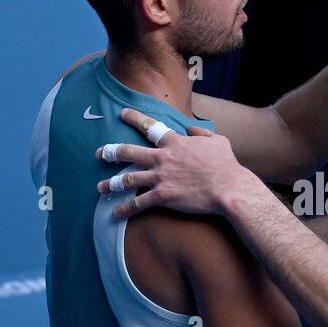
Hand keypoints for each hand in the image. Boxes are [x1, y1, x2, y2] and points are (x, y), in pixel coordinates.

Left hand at [95, 107, 256, 218]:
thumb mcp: (218, 140)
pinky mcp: (162, 196)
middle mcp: (162, 157)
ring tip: (100, 187)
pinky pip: (138, 204)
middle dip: (110, 152)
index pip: (149, 126)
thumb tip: (193, 129)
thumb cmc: (226, 165)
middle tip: (99, 153)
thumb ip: (202, 132)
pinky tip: (115, 213)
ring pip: (127, 179)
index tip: (122, 114)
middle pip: (128, 152)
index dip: (134, 118)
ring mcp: (160, 177)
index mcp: (174, 142)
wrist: (228, 188)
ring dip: (110, 183)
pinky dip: (125, 209)